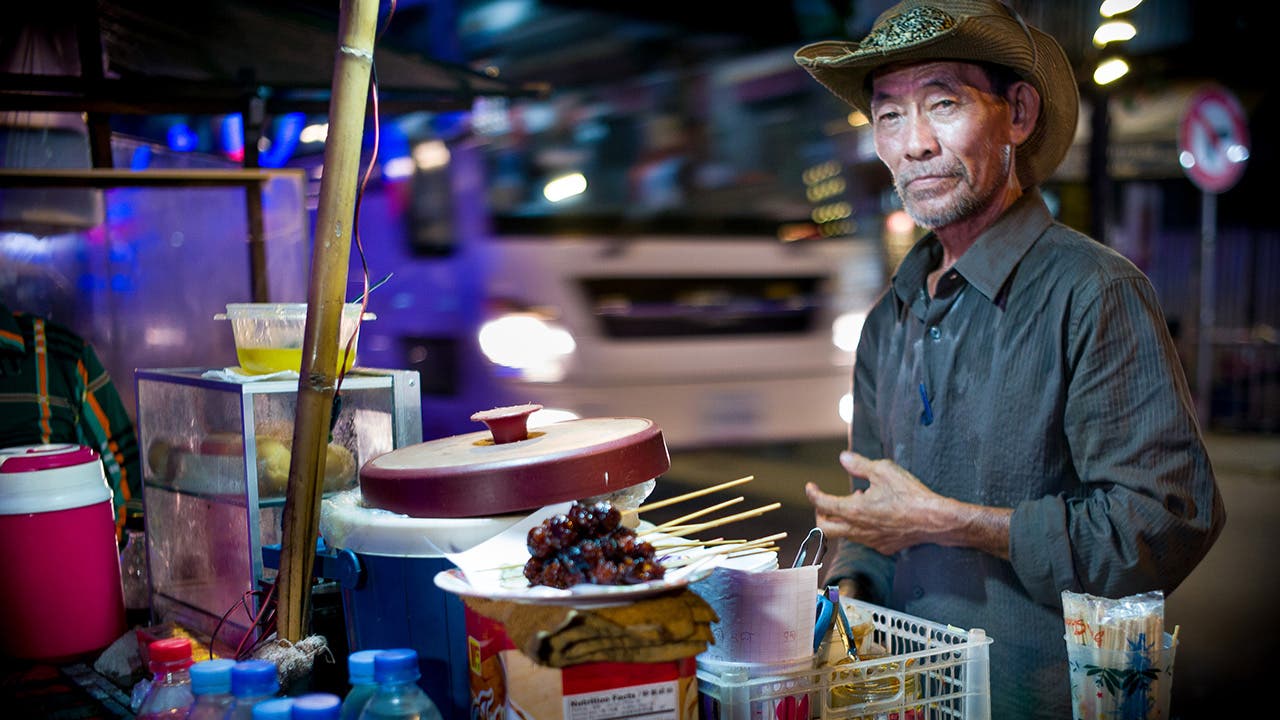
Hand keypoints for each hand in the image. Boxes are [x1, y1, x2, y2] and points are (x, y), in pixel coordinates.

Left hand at [804, 451, 944, 555]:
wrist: (934, 520)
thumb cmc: (910, 494)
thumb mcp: (884, 470)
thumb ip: (860, 464)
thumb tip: (843, 458)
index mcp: (854, 510)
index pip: (822, 504)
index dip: (813, 494)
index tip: (810, 487)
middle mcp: (858, 529)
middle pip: (825, 528)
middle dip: (820, 514)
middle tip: (825, 502)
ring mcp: (871, 541)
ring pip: (845, 534)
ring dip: (843, 518)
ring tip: (858, 500)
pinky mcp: (883, 547)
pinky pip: (864, 539)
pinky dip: (860, 527)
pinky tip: (874, 514)